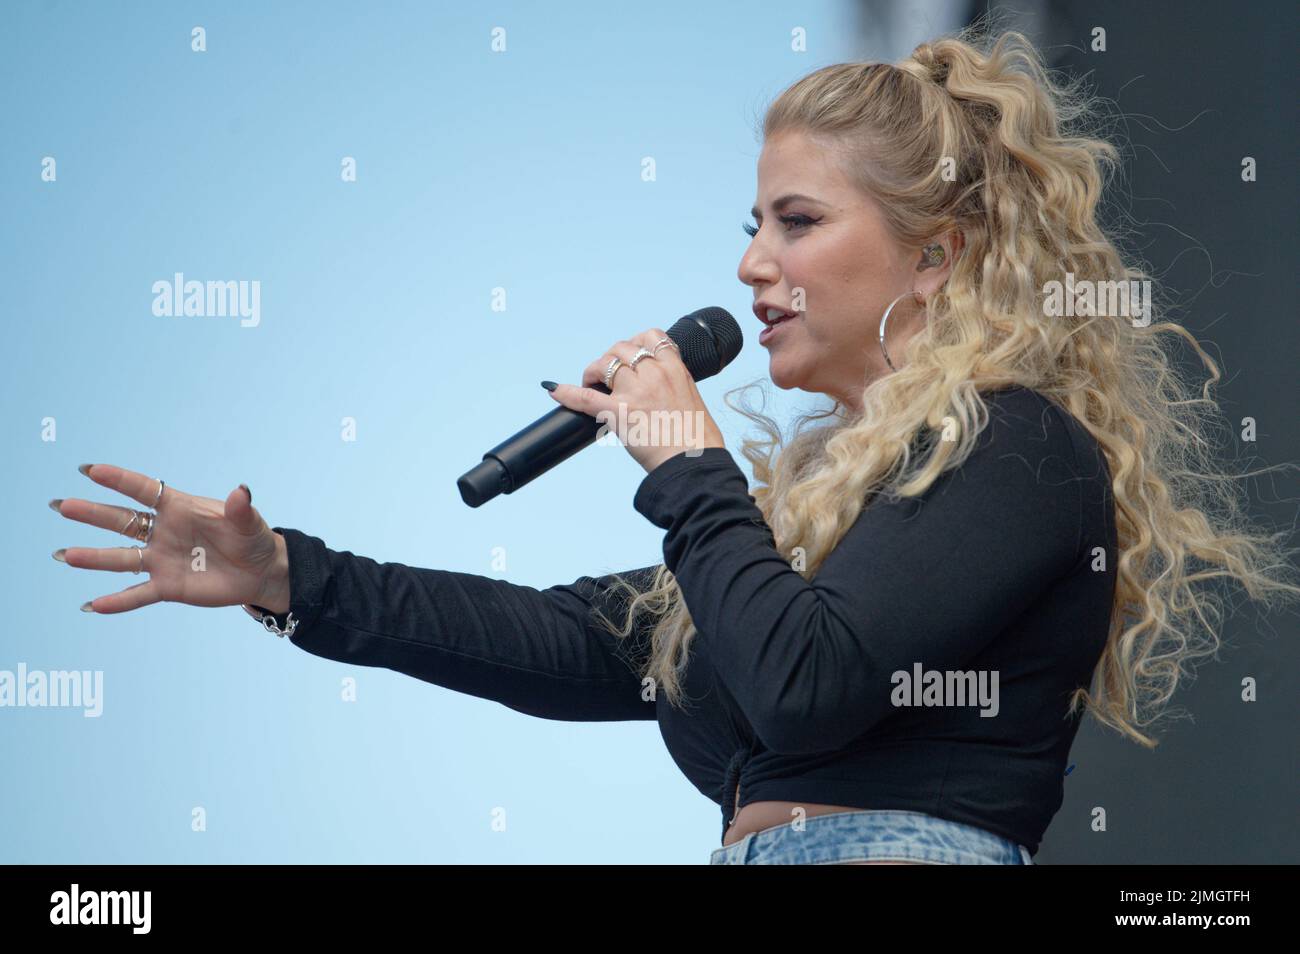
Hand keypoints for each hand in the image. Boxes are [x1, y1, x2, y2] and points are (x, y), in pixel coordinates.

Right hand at [50, 463, 287, 614]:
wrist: (261, 573)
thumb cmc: (252, 539)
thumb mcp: (250, 523)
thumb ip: (240, 509)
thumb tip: (241, 491)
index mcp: (180, 507)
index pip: (144, 490)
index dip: (118, 480)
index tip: (89, 470)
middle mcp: (163, 532)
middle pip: (122, 521)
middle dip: (93, 514)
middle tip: (61, 505)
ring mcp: (162, 560)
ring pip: (122, 558)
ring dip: (93, 557)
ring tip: (64, 555)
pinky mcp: (168, 587)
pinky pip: (138, 594)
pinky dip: (117, 601)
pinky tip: (92, 605)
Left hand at [545, 327, 725, 473]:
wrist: (694, 464)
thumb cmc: (699, 440)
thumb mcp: (693, 400)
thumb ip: (674, 387)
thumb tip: (661, 392)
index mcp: (676, 370)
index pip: (652, 337)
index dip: (636, 342)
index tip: (631, 355)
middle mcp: (655, 375)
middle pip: (622, 349)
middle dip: (611, 358)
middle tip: (608, 376)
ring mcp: (636, 392)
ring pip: (605, 363)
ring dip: (594, 371)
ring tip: (592, 384)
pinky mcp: (619, 413)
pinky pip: (586, 397)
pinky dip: (566, 392)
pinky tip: (554, 390)